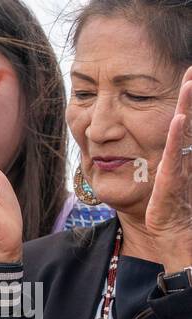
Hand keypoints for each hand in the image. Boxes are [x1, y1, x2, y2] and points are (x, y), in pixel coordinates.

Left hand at [147, 65, 191, 271]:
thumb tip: (146, 142)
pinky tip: (176, 118)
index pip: (181, 121)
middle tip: (191, 69)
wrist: (172, 234)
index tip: (187, 75)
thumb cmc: (164, 208)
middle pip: (187, 119)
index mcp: (177, 154)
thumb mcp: (157, 177)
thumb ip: (157, 158)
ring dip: (186, 105)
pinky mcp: (171, 181)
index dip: (185, 100)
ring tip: (189, 81)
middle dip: (189, 94)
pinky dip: (175, 136)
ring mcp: (179, 166)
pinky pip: (174, 155)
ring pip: (184, 131)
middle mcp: (182, 156)